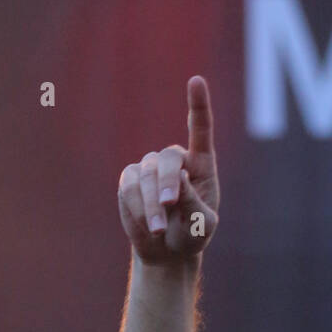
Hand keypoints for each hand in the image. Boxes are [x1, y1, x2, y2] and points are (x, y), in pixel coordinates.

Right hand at [118, 75, 219, 264]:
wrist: (167, 250)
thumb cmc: (192, 234)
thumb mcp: (202, 224)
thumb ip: (194, 202)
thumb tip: (178, 178)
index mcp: (201, 164)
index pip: (200, 129)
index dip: (198, 105)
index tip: (196, 81)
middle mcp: (175, 160)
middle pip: (168, 160)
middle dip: (167, 184)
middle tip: (168, 206)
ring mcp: (150, 167)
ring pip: (146, 176)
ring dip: (151, 205)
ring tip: (158, 229)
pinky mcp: (130, 180)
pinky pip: (129, 187)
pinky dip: (137, 208)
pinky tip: (148, 225)